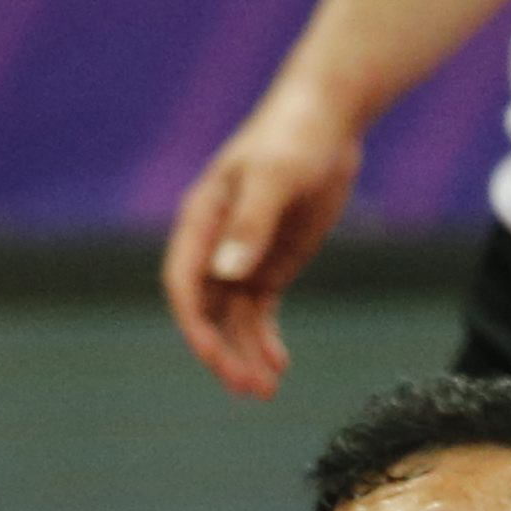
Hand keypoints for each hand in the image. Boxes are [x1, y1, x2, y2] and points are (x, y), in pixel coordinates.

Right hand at [160, 82, 366, 401]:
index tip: (212, 355)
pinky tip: (279, 365)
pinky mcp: (269, 263)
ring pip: (232, 319)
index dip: (193, 324)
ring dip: (245, 355)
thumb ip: (251, 223)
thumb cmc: (294, 136)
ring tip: (264, 391)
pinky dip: (265, 339)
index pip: (183, 284)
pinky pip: (259, 311)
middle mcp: (213, 246)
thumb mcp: (275, 176)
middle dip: (222, 352)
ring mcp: (241, 257)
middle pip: (205, 312)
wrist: (327, 118)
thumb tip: (226, 274)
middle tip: (245, 388)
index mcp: (200, 222)